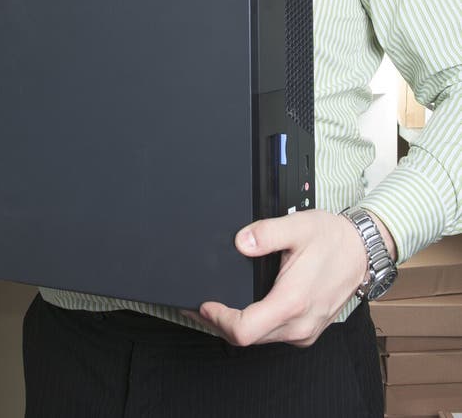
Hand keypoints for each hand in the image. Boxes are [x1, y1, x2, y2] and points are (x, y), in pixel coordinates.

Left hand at [189, 210, 368, 346]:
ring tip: (221, 304)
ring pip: (260, 339)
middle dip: (221, 322)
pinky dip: (256, 325)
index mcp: (292, 302)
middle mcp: (299, 324)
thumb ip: (266, 233)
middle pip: (248, 339)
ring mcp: (304, 331)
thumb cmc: (332, 239)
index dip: (218, 320)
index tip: (204, 305)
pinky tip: (248, 306)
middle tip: (203, 305)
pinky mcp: (308, 330)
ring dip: (238, 325)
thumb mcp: (298, 225)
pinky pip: (274, 335)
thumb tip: (241, 242)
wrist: (361, 250)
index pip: (244, 330)